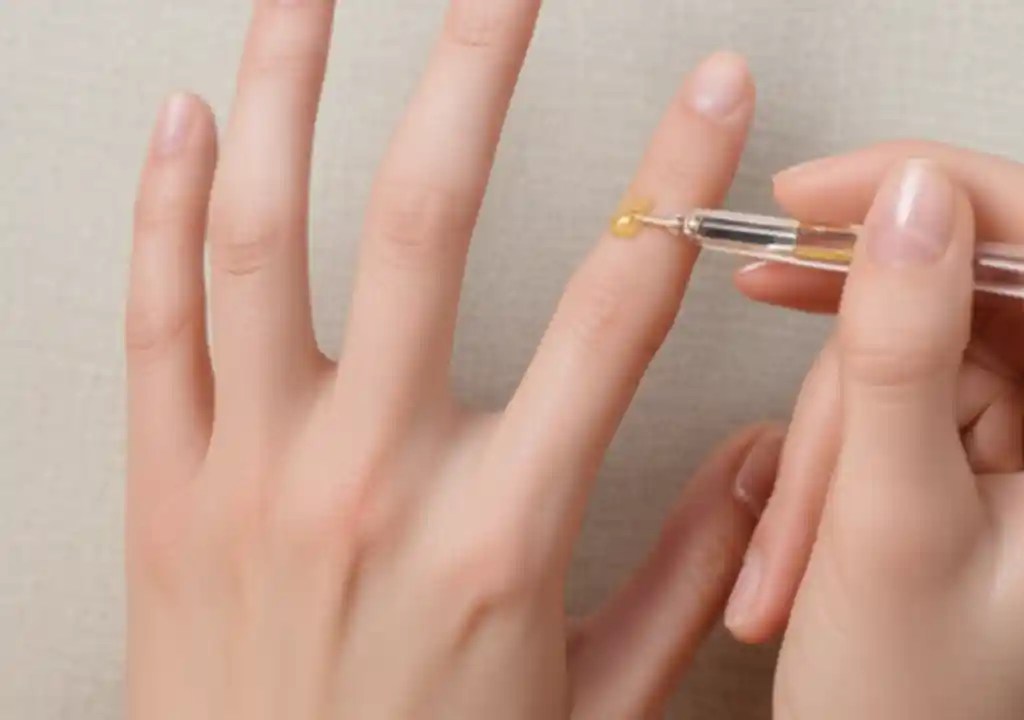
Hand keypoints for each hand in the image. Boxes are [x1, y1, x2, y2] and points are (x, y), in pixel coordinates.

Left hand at [125, 1, 773, 716]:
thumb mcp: (594, 702)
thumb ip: (687, 577)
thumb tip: (758, 470)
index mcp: (496, 534)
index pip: (615, 311)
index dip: (676, 180)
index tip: (709, 96)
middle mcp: (367, 482)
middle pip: (427, 226)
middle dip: (476, 73)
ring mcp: (251, 476)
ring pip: (261, 238)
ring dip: (287, 92)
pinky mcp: (165, 495)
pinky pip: (154, 321)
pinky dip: (163, 206)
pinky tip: (191, 120)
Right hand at [722, 143, 1023, 718]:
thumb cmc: (911, 718)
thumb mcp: (889, 524)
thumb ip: (902, 350)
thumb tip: (909, 196)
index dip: (934, 188)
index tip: (816, 191)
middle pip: (985, 287)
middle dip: (861, 337)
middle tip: (766, 298)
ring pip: (929, 339)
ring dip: (835, 414)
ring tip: (796, 529)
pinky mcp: (1005, 461)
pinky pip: (913, 388)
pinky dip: (842, 428)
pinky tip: (804, 484)